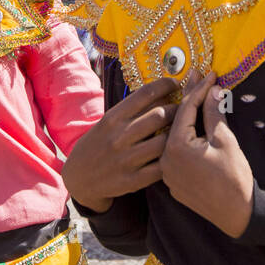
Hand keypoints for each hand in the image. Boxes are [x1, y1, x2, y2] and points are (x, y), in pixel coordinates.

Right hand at [62, 76, 179, 211]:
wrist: (79, 179)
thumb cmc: (98, 145)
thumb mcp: (107, 123)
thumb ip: (130, 110)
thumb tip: (161, 92)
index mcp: (112, 118)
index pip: (145, 94)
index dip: (165, 85)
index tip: (175, 84)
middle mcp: (119, 137)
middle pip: (160, 115)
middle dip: (178, 109)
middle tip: (184, 108)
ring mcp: (126, 160)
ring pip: (164, 141)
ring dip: (178, 134)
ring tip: (182, 130)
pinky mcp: (132, 181)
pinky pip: (161, 167)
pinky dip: (171, 158)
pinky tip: (174, 153)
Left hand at [159, 71, 254, 238]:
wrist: (238, 214)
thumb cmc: (234, 177)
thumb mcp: (225, 140)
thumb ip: (214, 113)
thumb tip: (213, 90)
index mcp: (176, 147)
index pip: (185, 109)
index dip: (199, 89)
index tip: (208, 74)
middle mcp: (165, 160)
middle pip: (176, 122)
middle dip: (190, 100)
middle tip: (200, 79)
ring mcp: (167, 173)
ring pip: (175, 138)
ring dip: (186, 120)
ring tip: (198, 100)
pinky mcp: (173, 183)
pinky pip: (176, 155)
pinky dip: (185, 140)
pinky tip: (195, 129)